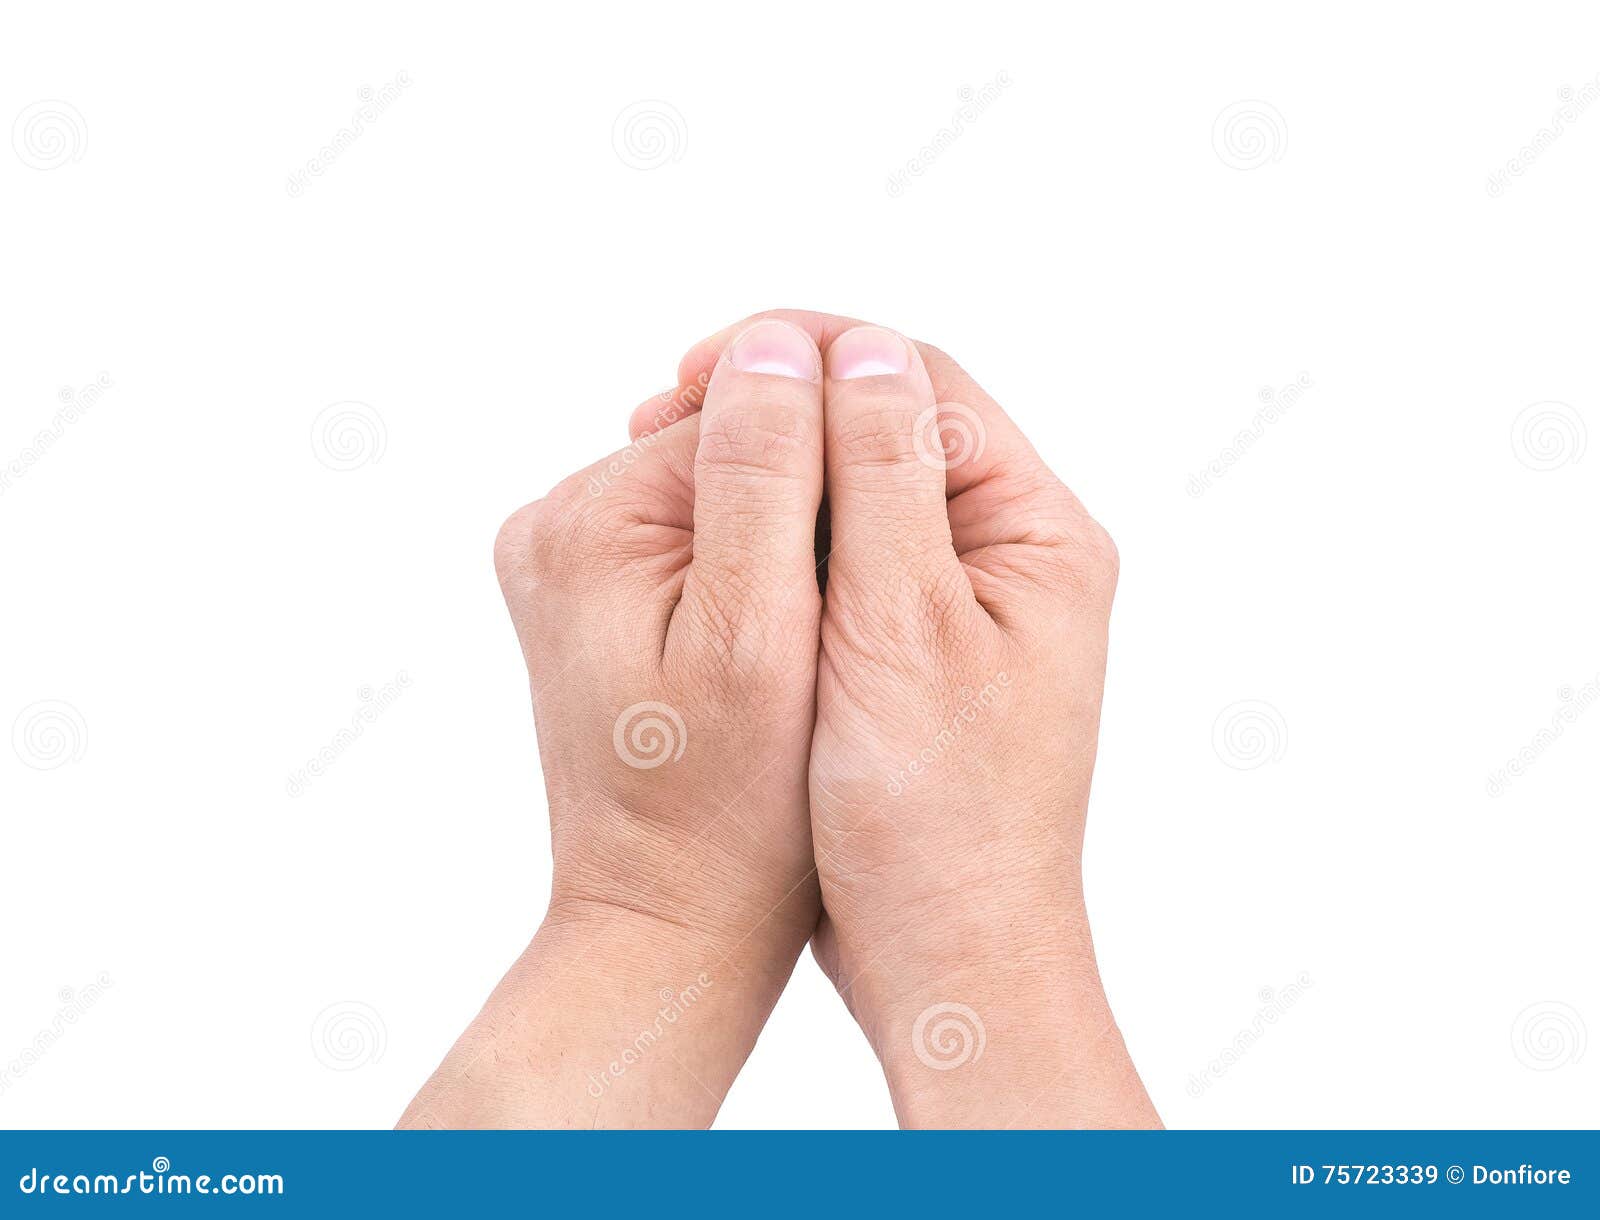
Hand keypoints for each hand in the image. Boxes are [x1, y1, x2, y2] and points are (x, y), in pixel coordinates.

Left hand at [403, 319, 833, 1126]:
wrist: (668, 926)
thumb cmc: (728, 812)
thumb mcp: (760, 640)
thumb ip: (765, 481)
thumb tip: (775, 341)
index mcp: (590, 520)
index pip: (748, 412)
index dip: (846, 456)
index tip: (901, 539)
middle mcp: (559, 523)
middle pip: (733, 444)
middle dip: (816, 497)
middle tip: (867, 597)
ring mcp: (572, 559)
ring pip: (729, 489)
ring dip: (796, 532)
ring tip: (836, 625)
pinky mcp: (597, 595)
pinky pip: (706, 539)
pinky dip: (764, 568)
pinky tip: (798, 636)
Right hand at [667, 310, 1159, 1127]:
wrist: (945, 956)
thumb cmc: (933, 811)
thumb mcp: (900, 627)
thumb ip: (882, 477)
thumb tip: (857, 345)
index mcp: (1035, 531)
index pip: (918, 383)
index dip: (803, 356)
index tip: (691, 374)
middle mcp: (1010, 555)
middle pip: (887, 427)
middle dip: (776, 410)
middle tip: (658, 420)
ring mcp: (963, 604)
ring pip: (855, 491)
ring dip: (769, 469)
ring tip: (666, 470)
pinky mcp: (914, 651)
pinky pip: (842, 557)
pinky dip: (777, 535)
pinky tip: (709, 542)